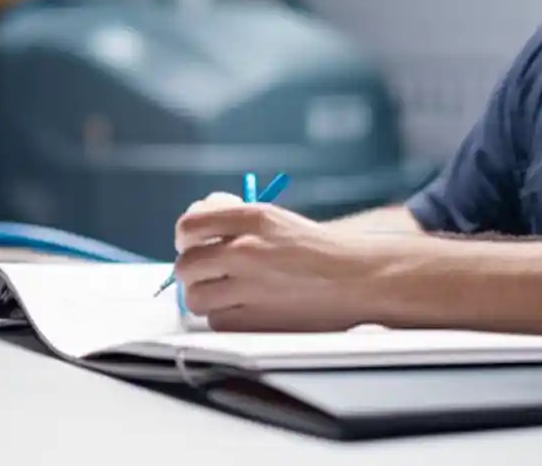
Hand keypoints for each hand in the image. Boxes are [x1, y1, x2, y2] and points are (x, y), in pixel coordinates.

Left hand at [174, 193, 386, 331]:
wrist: (357, 280)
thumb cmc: (316, 250)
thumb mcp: (275, 220)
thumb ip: (233, 220)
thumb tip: (194, 227)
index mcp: (253, 219)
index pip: (190, 225)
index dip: (185, 237)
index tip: (190, 244)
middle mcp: (247, 250)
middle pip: (185, 265)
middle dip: (191, 270)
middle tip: (204, 273)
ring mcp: (249, 287)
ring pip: (195, 297)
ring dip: (204, 295)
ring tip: (225, 293)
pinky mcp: (255, 321)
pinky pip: (216, 321)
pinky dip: (224, 317)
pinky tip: (245, 308)